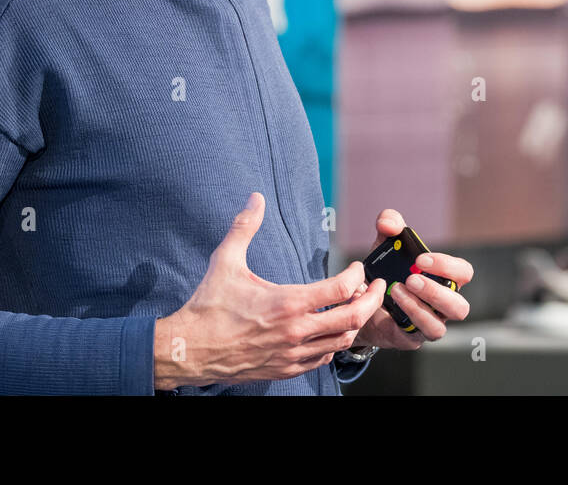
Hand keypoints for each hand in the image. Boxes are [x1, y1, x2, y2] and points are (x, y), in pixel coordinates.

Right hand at [154, 192, 385, 389]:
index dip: (357, 276)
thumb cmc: (208, 306)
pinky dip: (334, 344)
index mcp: (287, 303)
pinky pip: (323, 359)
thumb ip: (244, 226)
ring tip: (357, 307)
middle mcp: (296, 331)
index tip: (357, 267)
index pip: (341, 289)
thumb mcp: (225, 260)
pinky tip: (330, 331)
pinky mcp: (286, 369)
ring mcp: (293, 354)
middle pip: (353, 318)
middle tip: (378, 288)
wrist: (189, 350)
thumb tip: (255, 197)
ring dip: (355, 324)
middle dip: (372, 300)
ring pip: (343, 342)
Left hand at [349, 209, 473, 350]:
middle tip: (412, 278)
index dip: (447, 266)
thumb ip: (389, 224)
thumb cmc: (384, 270)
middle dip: (436, 292)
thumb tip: (390, 224)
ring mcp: (428, 324)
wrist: (360, 298)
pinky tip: (390, 304)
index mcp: (444, 279)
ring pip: (439, 326)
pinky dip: (404, 319)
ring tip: (397, 290)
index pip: (463, 273)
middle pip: (460, 307)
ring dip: (418, 307)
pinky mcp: (411, 338)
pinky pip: (417, 336)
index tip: (421, 259)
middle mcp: (442, 305)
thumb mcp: (384, 243)